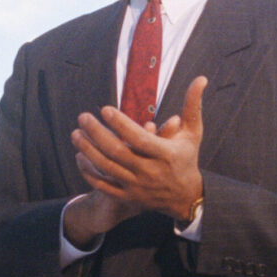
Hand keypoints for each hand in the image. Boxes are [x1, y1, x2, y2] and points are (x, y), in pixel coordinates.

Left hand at [71, 76, 205, 222]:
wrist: (185, 197)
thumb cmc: (187, 158)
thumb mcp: (193, 133)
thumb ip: (193, 105)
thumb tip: (201, 79)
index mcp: (166, 155)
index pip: (139, 139)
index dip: (121, 124)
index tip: (104, 109)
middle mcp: (151, 172)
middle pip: (118, 153)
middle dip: (97, 134)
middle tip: (82, 117)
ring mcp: (138, 187)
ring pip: (107, 169)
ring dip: (89, 151)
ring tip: (75, 134)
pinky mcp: (129, 197)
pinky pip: (104, 186)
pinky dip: (89, 173)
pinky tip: (79, 157)